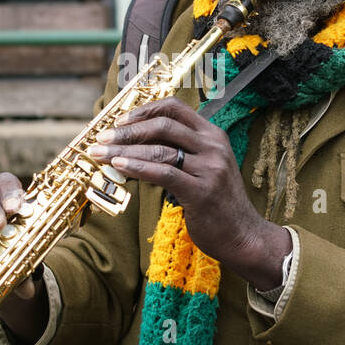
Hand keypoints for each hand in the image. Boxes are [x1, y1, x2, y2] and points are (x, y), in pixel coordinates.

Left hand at [85, 97, 290, 288]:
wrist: (243, 236)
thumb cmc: (218, 203)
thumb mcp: (204, 168)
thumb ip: (180, 152)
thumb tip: (137, 146)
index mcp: (212, 136)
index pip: (175, 108)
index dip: (145, 110)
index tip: (120, 120)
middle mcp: (213, 147)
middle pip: (163, 125)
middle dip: (128, 130)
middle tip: (102, 138)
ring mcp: (209, 168)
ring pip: (159, 150)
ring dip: (124, 151)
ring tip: (101, 154)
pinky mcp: (201, 192)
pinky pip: (164, 173)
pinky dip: (138, 168)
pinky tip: (119, 167)